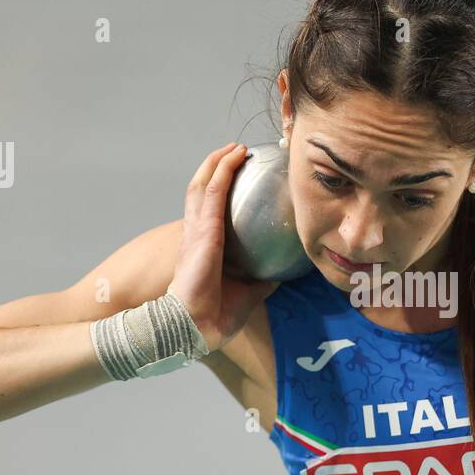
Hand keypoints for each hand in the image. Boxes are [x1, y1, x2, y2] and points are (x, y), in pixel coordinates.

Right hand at [168, 142, 279, 351]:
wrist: (197, 326)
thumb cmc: (215, 315)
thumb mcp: (248, 293)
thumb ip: (260, 280)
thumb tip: (279, 274)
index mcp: (202, 248)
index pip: (209, 212)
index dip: (219, 192)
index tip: (238, 180)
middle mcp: (196, 233)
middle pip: (202, 190)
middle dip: (216, 168)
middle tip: (236, 154)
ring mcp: (197, 229)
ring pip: (204, 184)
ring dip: (218, 162)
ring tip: (235, 148)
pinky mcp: (204, 229)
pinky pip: (213, 191)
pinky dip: (223, 170)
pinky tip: (235, 156)